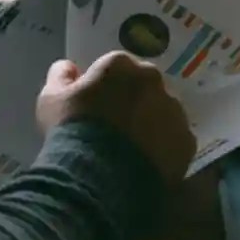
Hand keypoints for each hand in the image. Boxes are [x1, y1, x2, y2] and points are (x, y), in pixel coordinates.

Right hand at [37, 51, 196, 186]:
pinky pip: (176, 142)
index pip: (115, 69)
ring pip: (164, 114)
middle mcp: (154, 81)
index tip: (95, 107)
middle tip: (115, 128)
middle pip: (144, 88)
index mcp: (121, 65)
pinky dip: (164, 150)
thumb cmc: (72, 130)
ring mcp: (175, 112)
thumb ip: (61, 77)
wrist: (100, 175)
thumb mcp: (51, 99)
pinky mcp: (187, 142)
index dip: (104, 88)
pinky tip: (146, 164)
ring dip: (151, 124)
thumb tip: (69, 68)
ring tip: (132, 149)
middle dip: (133, 102)